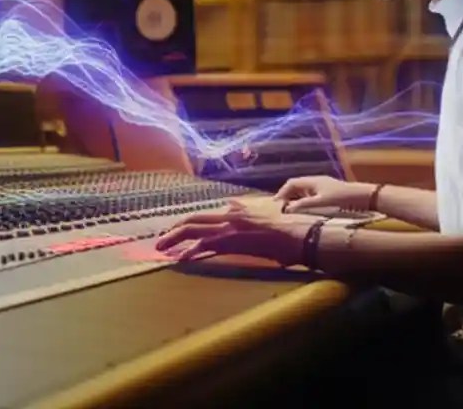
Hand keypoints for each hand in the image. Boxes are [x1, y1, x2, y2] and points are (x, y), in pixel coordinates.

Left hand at [154, 206, 314, 265]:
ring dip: (174, 240)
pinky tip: (180, 259)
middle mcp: (229, 216)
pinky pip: (205, 246)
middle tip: (159, 242)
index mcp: (235, 210)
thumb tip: (231, 203)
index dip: (184, 224)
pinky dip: (190, 252)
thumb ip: (245, 207)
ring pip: (193, 231)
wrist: (303, 234)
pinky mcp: (234, 242)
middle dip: (172, 231)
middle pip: (191, 221)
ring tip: (161, 250)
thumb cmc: (290, 225)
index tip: (173, 232)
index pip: (203, 216)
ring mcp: (230, 228)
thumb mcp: (265, 210)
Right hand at [273, 175, 373, 212]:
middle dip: (287, 195)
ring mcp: (322, 186)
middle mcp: (315, 181)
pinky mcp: (328, 191)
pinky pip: (310, 194)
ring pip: (303, 190)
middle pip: (296, 186)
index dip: (281, 193)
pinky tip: (305, 210)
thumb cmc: (341, 198)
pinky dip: (304, 200)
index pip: (291, 183)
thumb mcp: (320, 202)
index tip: (275, 204)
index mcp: (312, 181)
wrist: (362, 196)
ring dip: (295, 198)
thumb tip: (286, 209)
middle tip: (280, 208)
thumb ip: (303, 205)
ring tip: (290, 210)